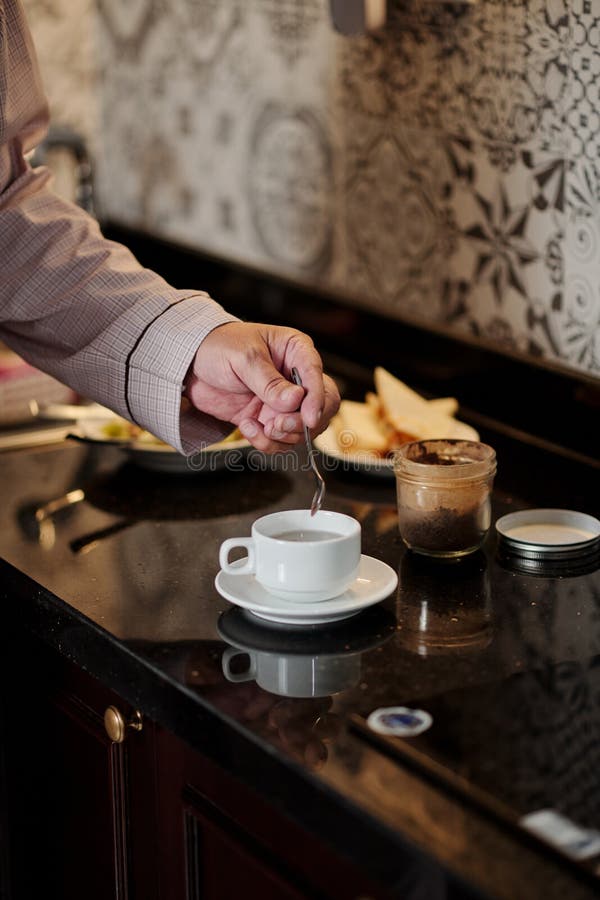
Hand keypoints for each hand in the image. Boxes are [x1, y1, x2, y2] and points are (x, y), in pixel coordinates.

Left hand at [184, 321, 339, 451]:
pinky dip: (267, 442)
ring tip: (259, 426)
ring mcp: (283, 402)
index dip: (317, 399)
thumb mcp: (244, 358)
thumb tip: (295, 399)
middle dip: (302, 423)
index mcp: (295, 351)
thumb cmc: (218, 346)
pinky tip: (248, 426)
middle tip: (278, 425)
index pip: (317, 376)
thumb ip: (269, 381)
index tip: (309, 418)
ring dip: (283, 436)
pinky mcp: (269, 419)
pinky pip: (280, 440)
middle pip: (321, 407)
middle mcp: (295, 378)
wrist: (191, 365)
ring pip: (302, 429)